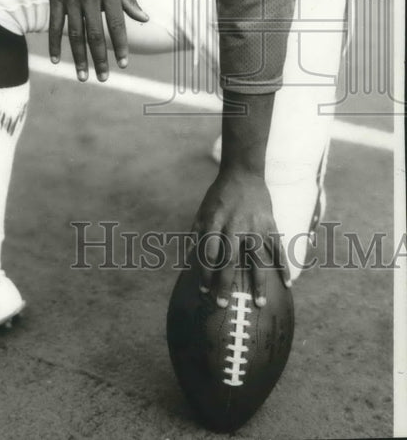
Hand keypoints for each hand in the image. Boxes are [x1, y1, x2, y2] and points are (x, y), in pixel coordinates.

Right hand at [43, 0, 147, 80]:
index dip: (120, 45)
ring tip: (83, 76)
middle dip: (100, 59)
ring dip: (79, 57)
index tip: (123, 64)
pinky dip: (55, 43)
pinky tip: (57, 60)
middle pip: (95, 33)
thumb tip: (144, 18)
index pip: (116, 24)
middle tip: (104, 78)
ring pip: (75, 33)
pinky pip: (54, 24)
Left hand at [190, 168, 289, 307]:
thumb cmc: (218, 194)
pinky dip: (283, 265)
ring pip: (257, 258)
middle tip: (223, 305)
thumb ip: (197, 233)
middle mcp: (234, 225)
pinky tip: (288, 283)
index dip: (204, 273)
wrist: (243, 172)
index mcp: (214, 222)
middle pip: (229, 260)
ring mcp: (254, 225)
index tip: (203, 291)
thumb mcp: (203, 210)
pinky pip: (277, 247)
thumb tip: (188, 258)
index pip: (208, 253)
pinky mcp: (269, 223)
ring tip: (260, 304)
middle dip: (225, 283)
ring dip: (258, 282)